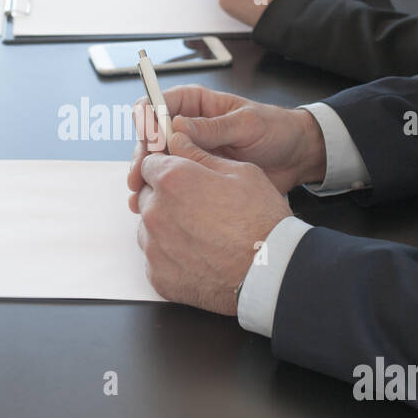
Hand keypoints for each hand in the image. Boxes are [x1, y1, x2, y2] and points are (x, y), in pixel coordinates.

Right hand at [128, 84, 325, 204]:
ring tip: (138, 194)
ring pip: (156, 160)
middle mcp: (188, 125)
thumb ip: (213, 128)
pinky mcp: (197, 172)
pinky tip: (150, 202)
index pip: (158, 103)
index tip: (148, 140)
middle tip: (139, 174)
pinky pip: (172, 179)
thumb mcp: (247, 125)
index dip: (148, 121)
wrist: (296, 157)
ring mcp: (190, 150)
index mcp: (197, 103)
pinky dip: (159, 190)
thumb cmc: (276, 131)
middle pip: (150, 135)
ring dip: (146, 175)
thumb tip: (177, 128)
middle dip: (142, 154)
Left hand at [136, 130, 293, 314]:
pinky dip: (171, 257)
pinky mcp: (158, 276)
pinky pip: (156, 259)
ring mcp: (154, 247)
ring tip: (201, 234)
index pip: (148, 164)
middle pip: (147, 196)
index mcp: (173, 180)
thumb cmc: (262, 222)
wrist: (271, 273)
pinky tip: (198, 255)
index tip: (178, 176)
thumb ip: (201, 156)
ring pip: (149, 229)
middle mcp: (156, 212)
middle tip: (197, 207)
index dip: (166, 168)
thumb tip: (180, 141)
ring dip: (167, 228)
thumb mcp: (241, 173)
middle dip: (165, 197)